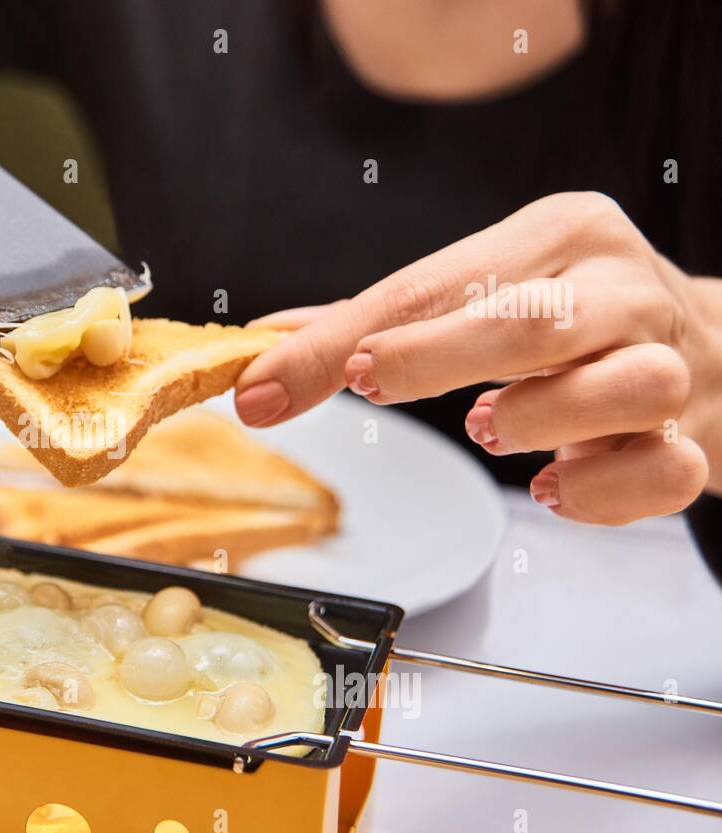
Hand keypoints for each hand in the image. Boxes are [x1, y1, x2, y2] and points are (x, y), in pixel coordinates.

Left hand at [235, 192, 721, 525]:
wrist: (708, 344)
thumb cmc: (570, 314)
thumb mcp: (483, 287)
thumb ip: (376, 321)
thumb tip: (262, 350)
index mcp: (560, 234)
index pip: (435, 284)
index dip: (347, 335)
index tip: (268, 384)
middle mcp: (622, 288)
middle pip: (534, 322)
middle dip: (435, 357)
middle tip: (369, 382)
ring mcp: (670, 363)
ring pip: (623, 388)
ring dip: (539, 418)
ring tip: (488, 425)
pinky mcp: (694, 438)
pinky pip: (661, 471)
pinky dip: (601, 490)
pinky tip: (553, 488)